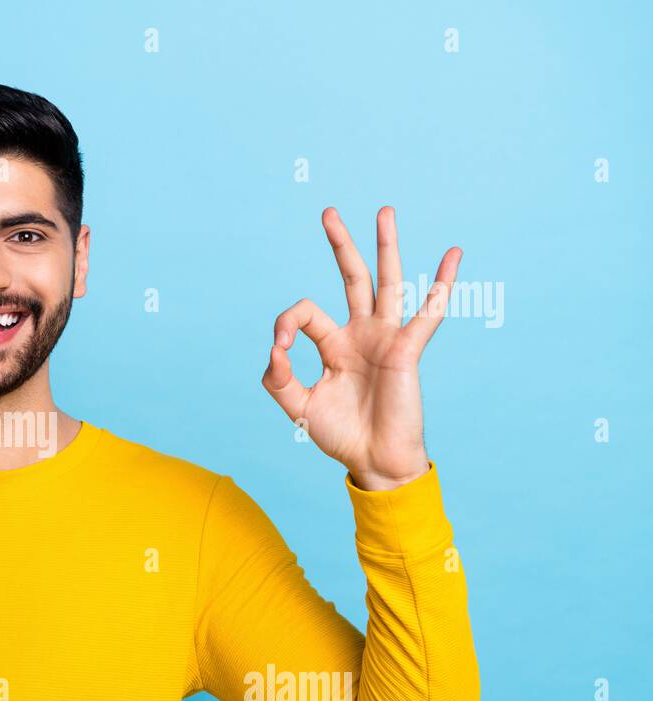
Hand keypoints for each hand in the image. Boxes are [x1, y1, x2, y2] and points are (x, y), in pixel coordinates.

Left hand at [261, 206, 460, 490]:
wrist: (373, 461)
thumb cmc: (340, 435)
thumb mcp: (297, 407)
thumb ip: (278, 378)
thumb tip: (275, 348)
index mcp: (333, 345)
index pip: (304, 314)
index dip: (285, 324)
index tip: (279, 350)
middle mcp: (360, 334)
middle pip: (352, 278)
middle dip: (340, 245)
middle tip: (327, 212)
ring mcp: (385, 339)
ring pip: (386, 282)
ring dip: (385, 246)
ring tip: (384, 211)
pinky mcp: (406, 350)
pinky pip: (427, 313)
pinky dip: (441, 285)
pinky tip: (452, 256)